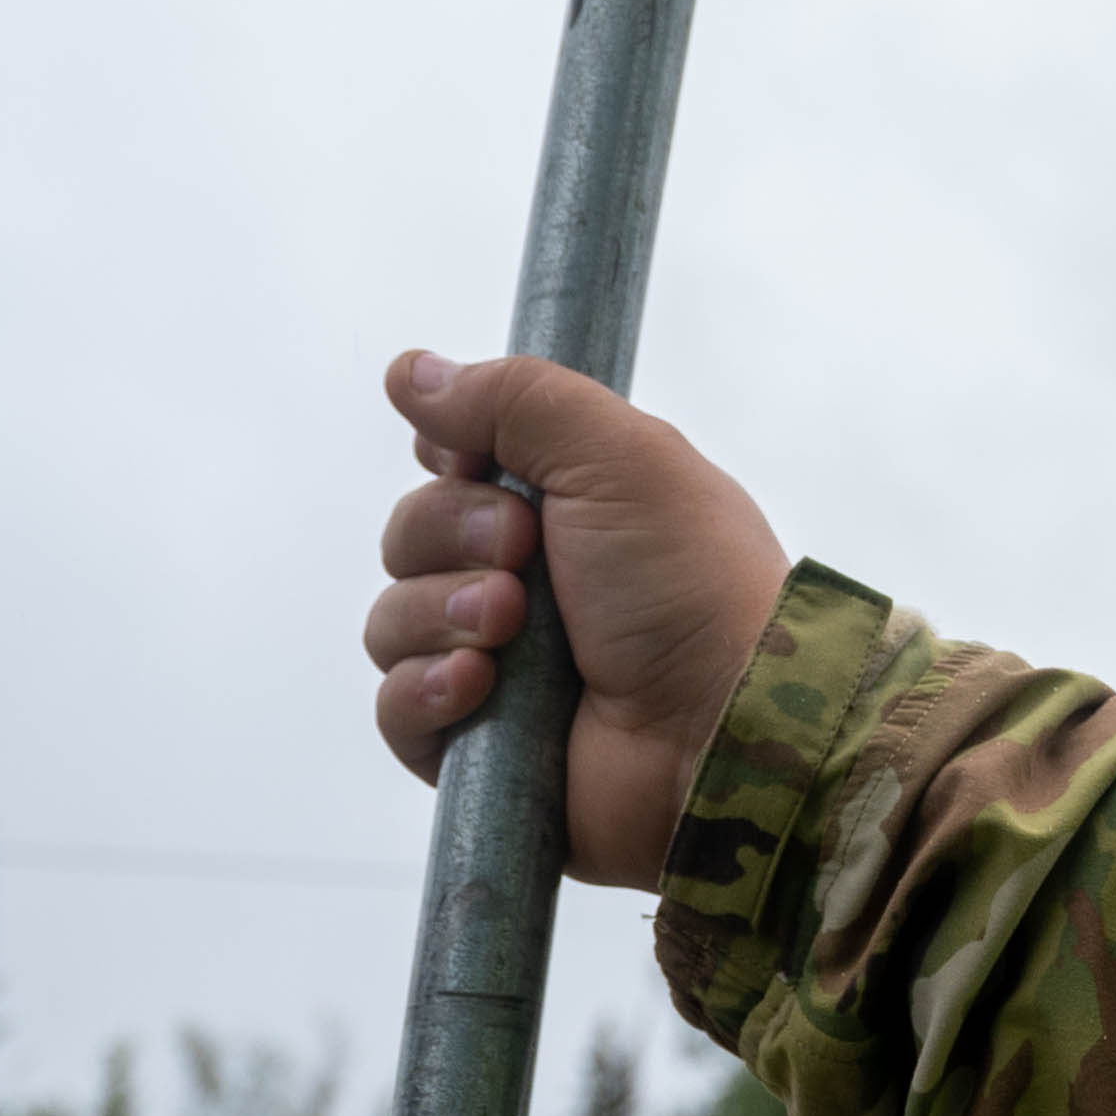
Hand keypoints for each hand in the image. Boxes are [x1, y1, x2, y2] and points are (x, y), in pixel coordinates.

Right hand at [362, 350, 791, 889]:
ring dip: (444, 613)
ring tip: (512, 628)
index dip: (452, 458)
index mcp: (568, 505)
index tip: (480, 462)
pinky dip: (427, 692)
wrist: (722, 725)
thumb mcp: (621, 456)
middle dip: (453, 535)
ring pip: (393, 619)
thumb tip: (411, 371)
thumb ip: (518, 400)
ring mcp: (498, 663)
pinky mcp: (475, 743)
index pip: (454, 461)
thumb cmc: (691, 583)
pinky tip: (478, 689)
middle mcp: (527, 578)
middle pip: (410, 532)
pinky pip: (396, 707)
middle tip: (523, 553)